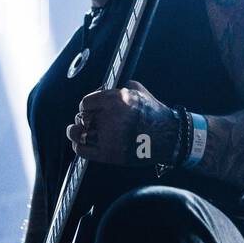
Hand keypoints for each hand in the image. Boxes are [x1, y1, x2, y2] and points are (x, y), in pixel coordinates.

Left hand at [66, 80, 180, 166]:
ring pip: (79, 134)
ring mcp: (108, 137)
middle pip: (83, 118)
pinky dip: (78, 147)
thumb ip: (120, 88)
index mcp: (116, 99)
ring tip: (74, 131)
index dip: (85, 106)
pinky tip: (78, 143)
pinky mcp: (109, 154)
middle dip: (83, 119)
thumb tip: (104, 90)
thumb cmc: (155, 113)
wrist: (169, 136)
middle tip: (85, 121)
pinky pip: (84, 151)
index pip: (86, 102)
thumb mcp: (139, 91)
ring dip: (74, 132)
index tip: (87, 109)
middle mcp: (109, 117)